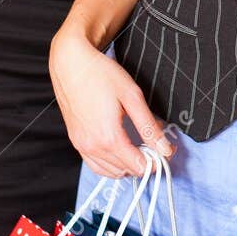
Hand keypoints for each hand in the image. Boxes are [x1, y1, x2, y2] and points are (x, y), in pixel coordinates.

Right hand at [49, 21, 172, 178]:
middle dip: (144, 162)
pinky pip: (95, 165)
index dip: (156, 162)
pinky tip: (120, 150)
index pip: (139, 167)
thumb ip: (149, 126)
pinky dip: (111, 165)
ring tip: (139, 146)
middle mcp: (93, 147)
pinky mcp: (76, 141)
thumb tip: (165, 149)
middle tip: (155, 144)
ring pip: (111, 172)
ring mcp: (82, 146)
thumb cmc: (101, 75)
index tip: (165, 151)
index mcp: (109, 137)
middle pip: (126, 171)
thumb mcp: (132, 96)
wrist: (71, 64)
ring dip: (128, 165)